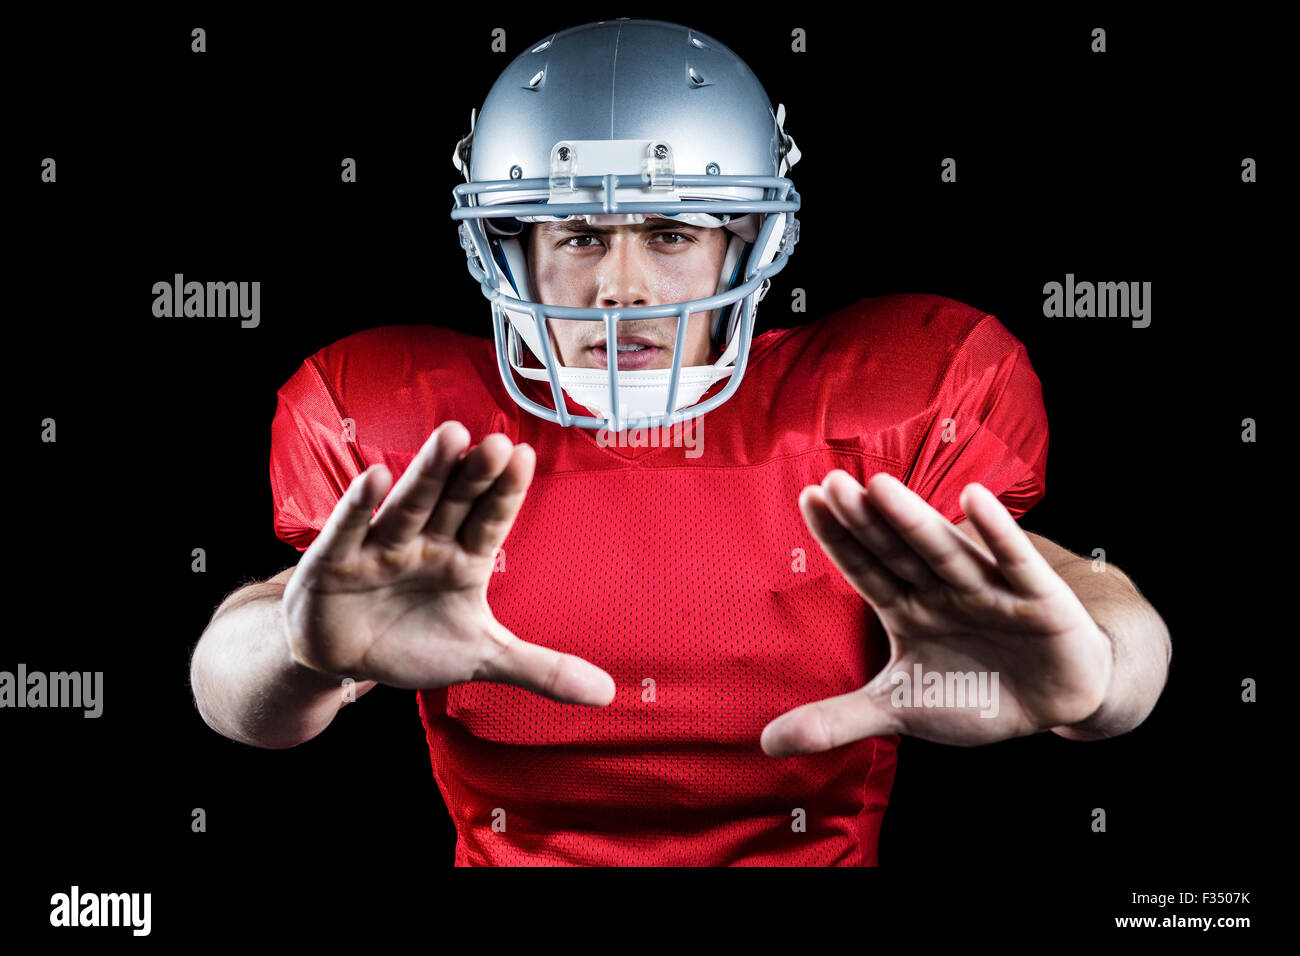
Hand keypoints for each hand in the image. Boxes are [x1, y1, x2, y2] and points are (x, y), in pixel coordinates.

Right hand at [282, 421, 615, 705]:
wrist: (342, 656)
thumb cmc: (414, 642)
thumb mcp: (482, 657)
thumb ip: (541, 669)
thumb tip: (606, 693)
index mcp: (464, 559)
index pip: (490, 521)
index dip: (506, 492)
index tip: (525, 457)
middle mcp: (426, 543)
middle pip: (454, 503)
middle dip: (474, 474)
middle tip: (496, 443)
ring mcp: (381, 547)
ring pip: (409, 506)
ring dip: (428, 473)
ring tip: (450, 438)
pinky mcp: (335, 561)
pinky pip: (348, 529)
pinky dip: (359, 506)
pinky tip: (374, 478)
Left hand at [760, 471, 1112, 755]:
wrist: (1057, 699)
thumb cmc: (975, 692)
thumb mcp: (900, 709)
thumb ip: (837, 718)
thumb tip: (765, 742)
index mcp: (907, 607)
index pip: (865, 567)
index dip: (839, 537)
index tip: (809, 497)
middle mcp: (941, 590)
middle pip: (897, 552)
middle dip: (866, 522)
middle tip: (835, 484)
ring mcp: (988, 590)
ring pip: (944, 553)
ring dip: (915, 522)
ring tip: (881, 488)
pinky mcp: (1038, 600)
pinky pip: (1015, 564)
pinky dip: (999, 535)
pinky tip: (975, 500)